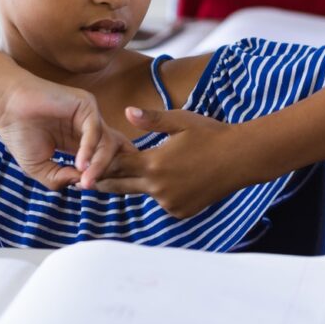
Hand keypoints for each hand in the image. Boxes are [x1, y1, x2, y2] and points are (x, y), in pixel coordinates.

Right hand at [0, 74, 134, 190]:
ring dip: (99, 166)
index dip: (100, 177)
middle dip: (107, 173)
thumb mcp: (39, 167)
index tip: (87, 189)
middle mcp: (88, 129)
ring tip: (86, 182)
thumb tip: (82, 184)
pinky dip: (89, 150)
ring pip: (107, 144)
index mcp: (79, 143)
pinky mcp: (87, 105)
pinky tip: (80, 165)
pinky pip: (95, 131)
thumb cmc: (18, 134)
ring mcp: (89, 116)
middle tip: (92, 187)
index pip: (102, 162)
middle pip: (112, 153)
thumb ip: (60, 179)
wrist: (5, 106)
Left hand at [90, 107, 245, 218]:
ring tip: (144, 174)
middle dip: (105, 183)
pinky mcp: (182, 211)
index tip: (82, 166)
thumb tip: (126, 111)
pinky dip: (164, 193)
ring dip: (142, 185)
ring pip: (146, 194)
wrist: (242, 158)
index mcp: (154, 164)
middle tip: (85, 183)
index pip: (116, 166)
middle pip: (121, 186)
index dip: (100, 164)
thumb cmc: (212, 134)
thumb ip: (151, 120)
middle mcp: (158, 188)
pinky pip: (164, 202)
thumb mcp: (181, 121)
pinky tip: (178, 180)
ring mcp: (170, 202)